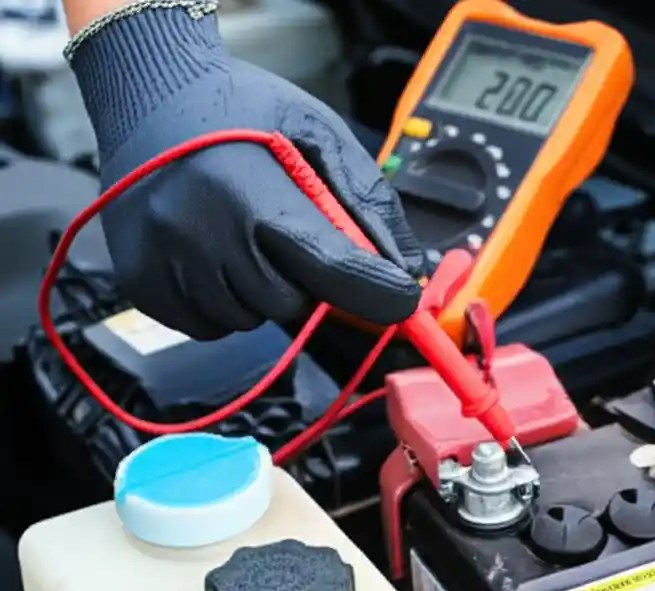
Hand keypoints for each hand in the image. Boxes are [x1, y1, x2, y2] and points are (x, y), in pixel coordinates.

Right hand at [69, 8, 420, 339]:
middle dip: (304, 277)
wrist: (146, 94)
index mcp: (249, 191)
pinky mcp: (139, 283)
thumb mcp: (318, 133)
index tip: (402, 297)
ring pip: (247, 318)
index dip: (376, 290)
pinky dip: (223, 302)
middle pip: (288, 302)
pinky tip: (214, 254)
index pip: (330, 267)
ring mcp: (162, 262)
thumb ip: (367, 201)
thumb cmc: (241, 110)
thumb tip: (407, 268)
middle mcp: (199, 233)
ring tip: (243, 235)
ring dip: (260, 291)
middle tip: (288, 233)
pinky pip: (206, 325)